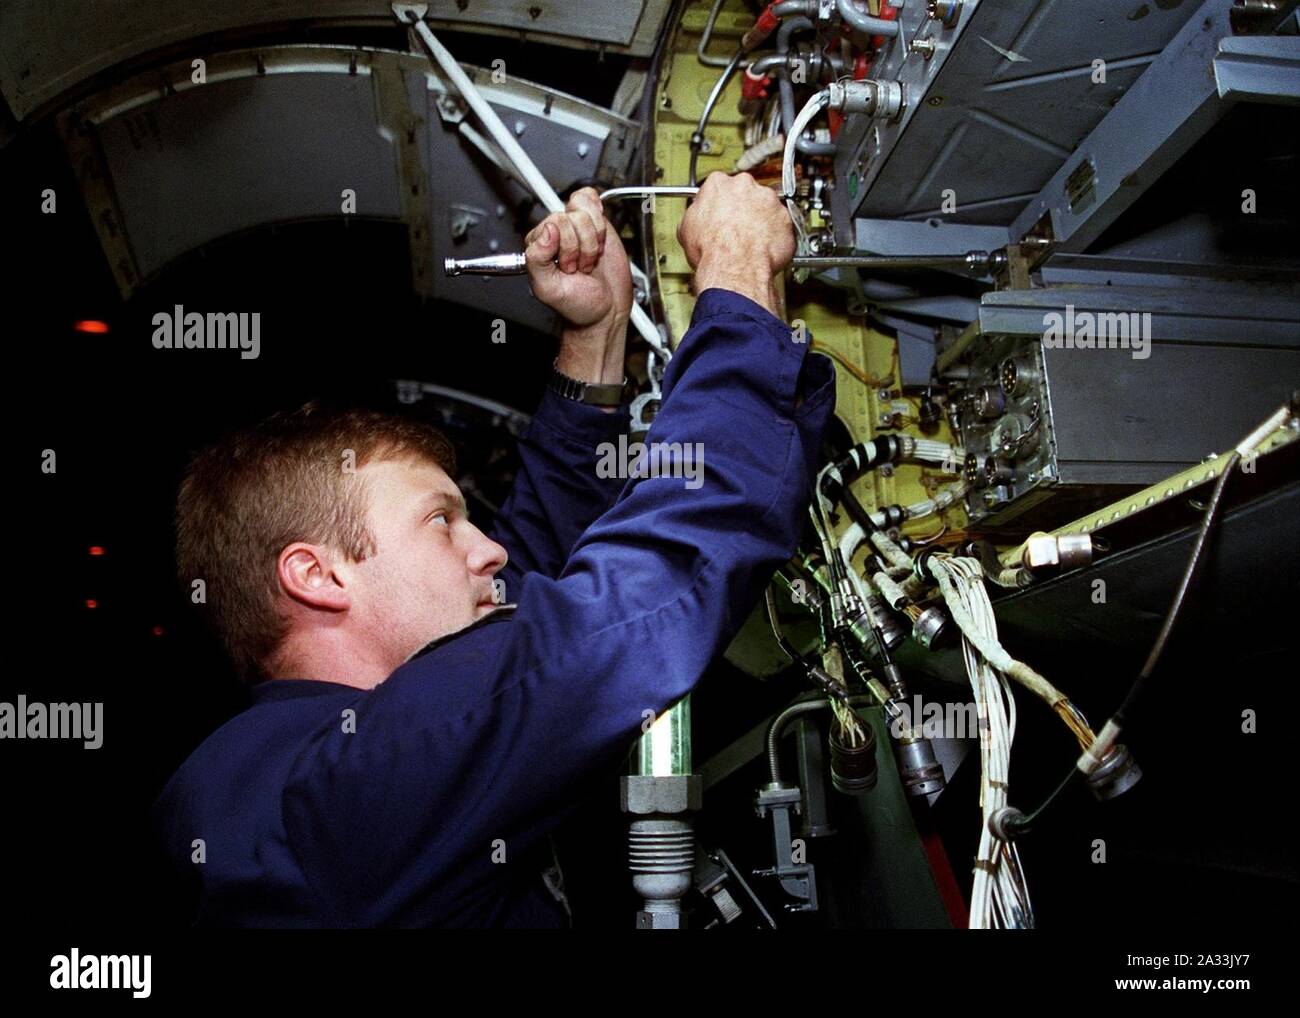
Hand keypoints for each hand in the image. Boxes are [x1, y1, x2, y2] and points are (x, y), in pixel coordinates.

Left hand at [525, 188, 632, 329]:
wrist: (605, 310)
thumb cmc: (576, 304)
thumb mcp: (548, 289)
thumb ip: (537, 258)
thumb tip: (546, 230)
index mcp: (537, 245)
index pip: (552, 224)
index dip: (567, 247)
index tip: (568, 268)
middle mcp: (554, 232)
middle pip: (569, 217)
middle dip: (581, 246)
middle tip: (579, 266)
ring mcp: (575, 225)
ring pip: (584, 210)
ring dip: (593, 240)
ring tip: (588, 259)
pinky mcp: (593, 221)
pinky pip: (592, 200)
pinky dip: (601, 224)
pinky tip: (599, 241)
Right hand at [676, 171, 793, 315]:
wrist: (734, 266)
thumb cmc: (712, 249)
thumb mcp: (687, 229)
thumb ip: (696, 214)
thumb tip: (697, 219)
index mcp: (718, 184)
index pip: (719, 185)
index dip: (719, 201)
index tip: (719, 211)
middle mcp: (746, 186)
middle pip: (746, 192)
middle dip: (743, 207)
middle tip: (736, 227)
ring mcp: (769, 201)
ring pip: (767, 207)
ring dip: (761, 220)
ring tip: (750, 240)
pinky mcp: (786, 218)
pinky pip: (782, 225)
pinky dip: (776, 235)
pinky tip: (764, 247)